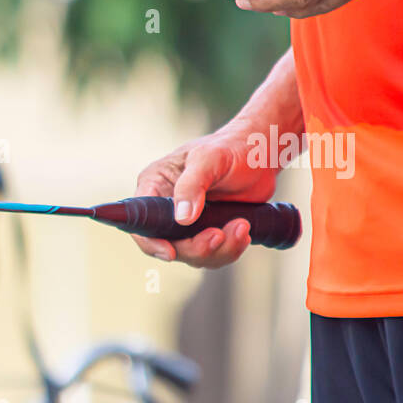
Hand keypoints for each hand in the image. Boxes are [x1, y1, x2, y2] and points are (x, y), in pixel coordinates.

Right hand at [132, 123, 276, 268]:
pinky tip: (243, 231)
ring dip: (218, 249)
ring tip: (242, 226)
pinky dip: (229, 249)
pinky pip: (212, 255)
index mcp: (155, 185)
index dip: (151, 242)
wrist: (260, 155)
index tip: (171, 252)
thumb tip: (181, 218)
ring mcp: (186, 223)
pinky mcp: (206, 232)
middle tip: (220, 235)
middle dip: (196, 247)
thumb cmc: (231, 148)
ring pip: (192, 254)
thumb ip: (191, 185)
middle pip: (168, 245)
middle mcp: (165, 207)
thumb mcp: (209, 159)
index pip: (141, 221)